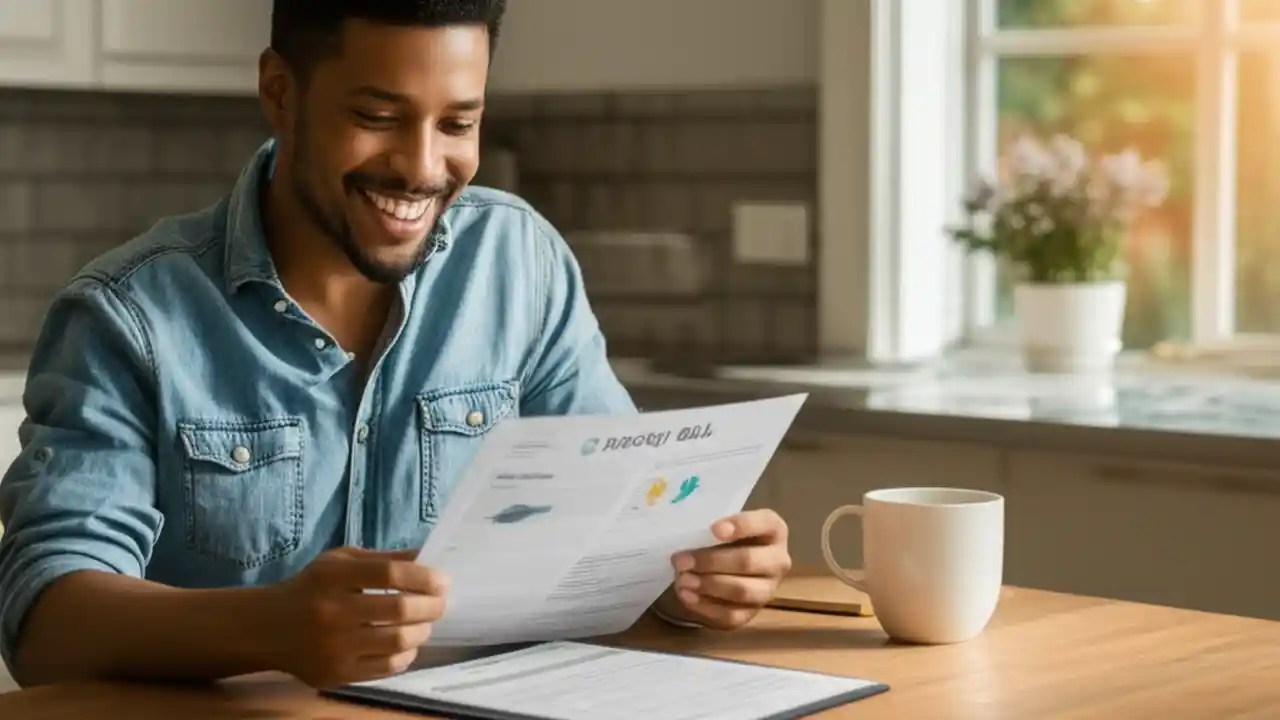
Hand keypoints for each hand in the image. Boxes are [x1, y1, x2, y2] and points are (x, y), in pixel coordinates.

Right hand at [262, 547, 448, 688]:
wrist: (267, 628)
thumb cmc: (312, 588)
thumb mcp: (340, 562)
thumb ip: (384, 559)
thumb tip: (429, 559)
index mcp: (332, 576)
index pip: (390, 573)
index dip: (424, 576)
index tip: (443, 581)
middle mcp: (332, 612)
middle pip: (399, 608)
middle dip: (431, 605)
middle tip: (441, 602)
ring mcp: (334, 647)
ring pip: (398, 640)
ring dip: (422, 629)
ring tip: (424, 622)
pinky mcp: (336, 674)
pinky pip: (387, 667)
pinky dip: (406, 654)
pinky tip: (406, 643)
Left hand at [664, 509, 791, 629]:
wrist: (723, 568)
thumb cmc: (722, 538)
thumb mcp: (721, 525)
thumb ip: (711, 526)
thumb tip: (688, 537)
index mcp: (774, 529)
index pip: (765, 523)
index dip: (741, 525)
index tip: (714, 529)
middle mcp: (778, 560)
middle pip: (748, 561)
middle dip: (711, 561)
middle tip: (681, 560)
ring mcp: (768, 590)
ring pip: (742, 591)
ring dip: (709, 585)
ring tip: (683, 579)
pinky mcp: (752, 613)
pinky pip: (732, 615)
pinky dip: (706, 607)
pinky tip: (687, 596)